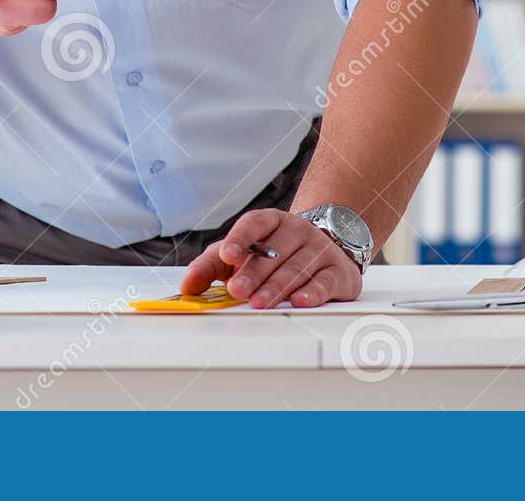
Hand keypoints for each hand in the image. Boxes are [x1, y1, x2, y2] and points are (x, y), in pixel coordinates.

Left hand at [180, 208, 363, 308]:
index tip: (228, 254)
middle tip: (237, 290)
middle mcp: (297, 231)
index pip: (255, 223)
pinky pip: (324, 281)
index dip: (240, 237)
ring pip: (297, 268)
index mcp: (271, 222)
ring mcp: (319, 249)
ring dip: (276, 287)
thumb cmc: (276, 253)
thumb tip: (187, 286)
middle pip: (274, 252)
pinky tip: (298, 300)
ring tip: (258, 302)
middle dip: (254, 273)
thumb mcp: (241, 253)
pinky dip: (312, 292)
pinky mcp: (337, 271)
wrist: (326, 247)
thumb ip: (211, 266)